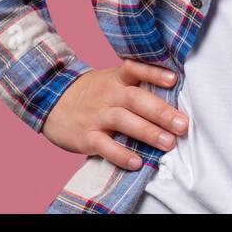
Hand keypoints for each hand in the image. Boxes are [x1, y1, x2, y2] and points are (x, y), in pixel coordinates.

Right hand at [41, 59, 187, 168]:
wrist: (50, 102)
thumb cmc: (92, 94)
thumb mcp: (111, 81)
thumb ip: (137, 86)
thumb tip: (174, 98)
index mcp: (116, 78)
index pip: (135, 69)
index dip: (153, 73)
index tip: (174, 79)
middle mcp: (107, 95)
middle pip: (135, 99)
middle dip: (160, 112)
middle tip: (182, 124)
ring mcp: (96, 116)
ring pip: (123, 121)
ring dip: (147, 132)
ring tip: (168, 143)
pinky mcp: (85, 137)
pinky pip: (104, 146)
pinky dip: (121, 154)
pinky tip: (137, 162)